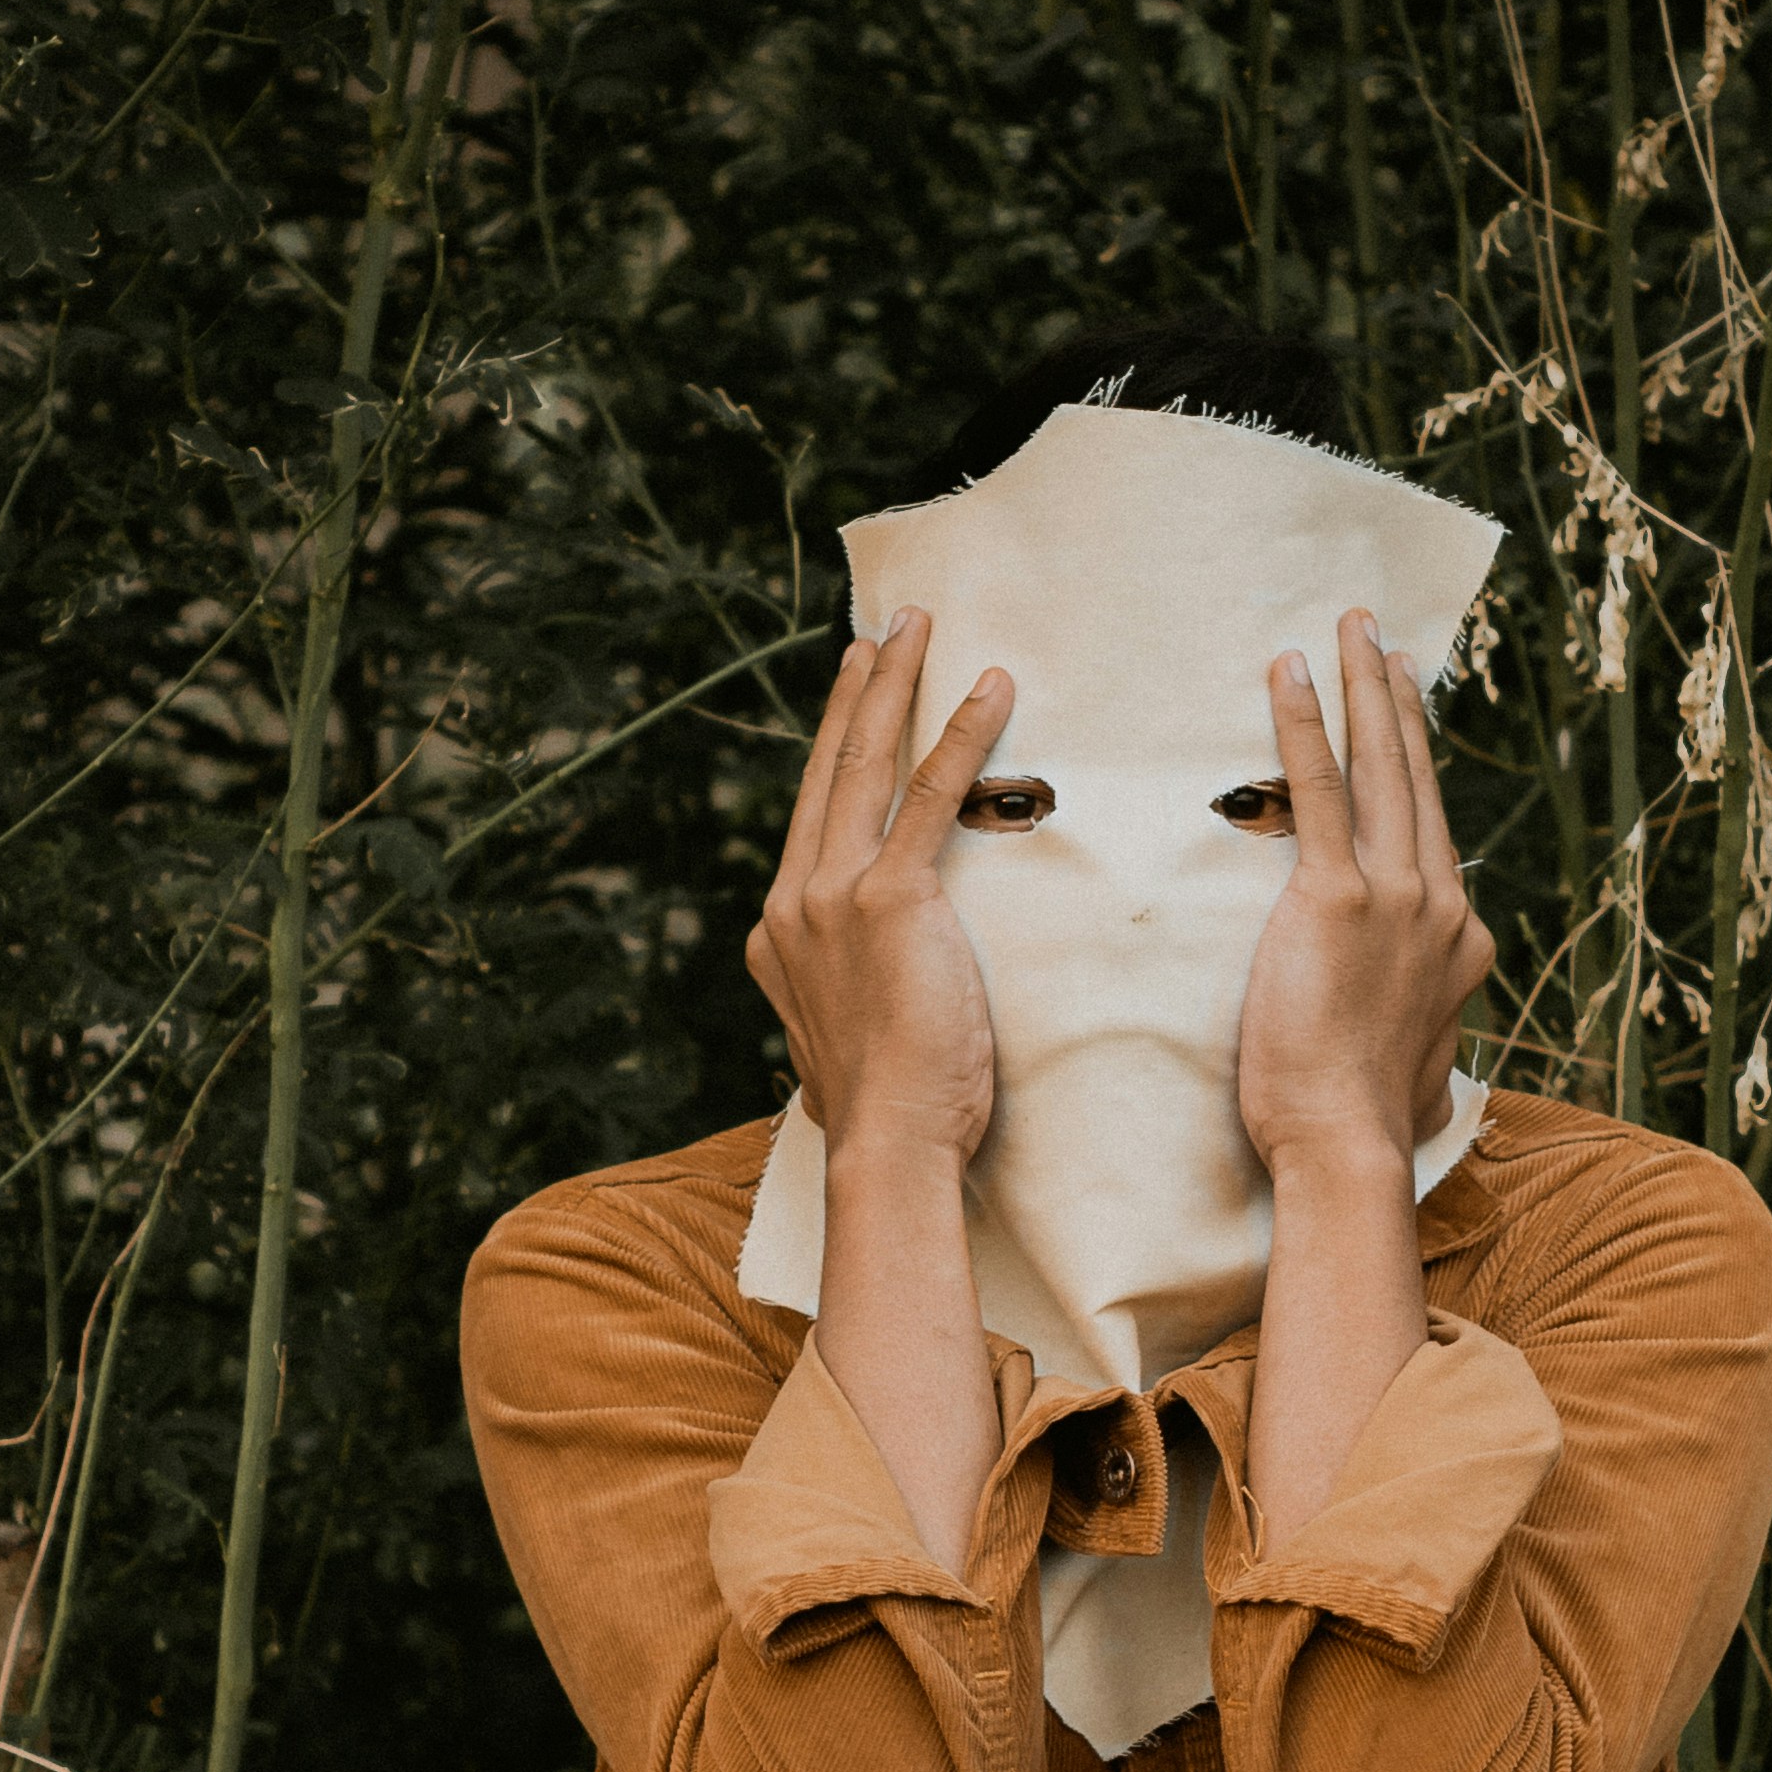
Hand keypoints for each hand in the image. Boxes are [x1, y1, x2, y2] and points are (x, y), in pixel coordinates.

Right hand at [746, 612, 1011, 1173]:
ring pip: (866, 764)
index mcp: (780, 931)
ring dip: (894, 686)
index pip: (812, 815)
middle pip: (829, 771)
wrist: (890, 1143)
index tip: (852, 695)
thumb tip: (854, 1016)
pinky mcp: (889, 900)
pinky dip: (962, 734)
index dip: (832, 747)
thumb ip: (846, 1005)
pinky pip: (931, 797)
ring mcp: (832, 896)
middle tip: (882, 632)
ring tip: (916, 627)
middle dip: (858, 693)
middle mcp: (795, 902)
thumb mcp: (842, 1046)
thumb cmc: (888, 1113)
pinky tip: (991, 688)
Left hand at [1232, 612, 1495, 1182]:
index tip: (1405, 718)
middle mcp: (1442, 903)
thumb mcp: (1420, 1081)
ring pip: (1383, 767)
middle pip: (1419, 779)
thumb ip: (1427, 1053)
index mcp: (1460, 939)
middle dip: (1398, 700)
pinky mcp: (1337, 897)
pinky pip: (1318, 790)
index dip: (1419, 768)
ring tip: (1353, 629)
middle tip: (1382, 640)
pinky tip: (1291, 672)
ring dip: (1366, 689)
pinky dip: (1304, 724)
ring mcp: (1397, 895)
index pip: (1434, 835)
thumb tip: (1435, 1079)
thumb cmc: (1365, 1126)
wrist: (1349, 1144)